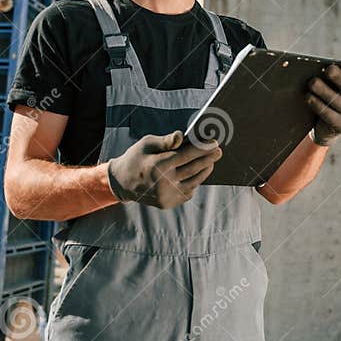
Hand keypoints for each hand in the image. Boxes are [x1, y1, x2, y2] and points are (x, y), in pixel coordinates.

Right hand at [106, 131, 221, 208]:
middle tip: (218, 151)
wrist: (122, 182)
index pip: (187, 155)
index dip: (203, 148)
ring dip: (204, 171)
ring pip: (194, 181)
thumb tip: (182, 136)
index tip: (215, 143)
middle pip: (194, 168)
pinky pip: (187, 191)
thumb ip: (166, 141)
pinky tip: (196, 174)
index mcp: (159, 165)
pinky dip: (194, 182)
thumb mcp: (147, 143)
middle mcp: (164, 182)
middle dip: (209, 159)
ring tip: (210, 162)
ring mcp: (166, 195)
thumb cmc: (136, 158)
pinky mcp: (168, 203)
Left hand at [306, 55, 340, 146]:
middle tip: (329, 69)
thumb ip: (335, 77)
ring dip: (323, 90)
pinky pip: (328, 114)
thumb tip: (319, 69)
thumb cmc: (334, 97)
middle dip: (340, 78)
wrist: (330, 126)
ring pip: (337, 101)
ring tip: (312, 82)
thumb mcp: (339, 86)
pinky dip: (317, 104)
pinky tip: (308, 97)